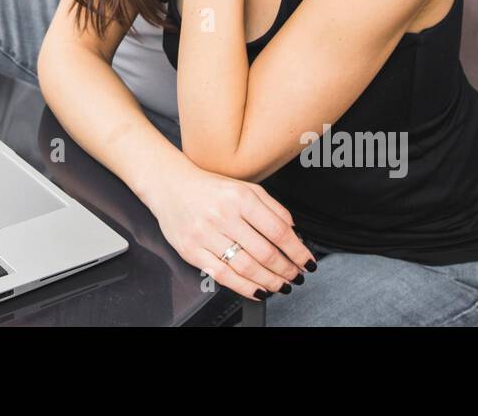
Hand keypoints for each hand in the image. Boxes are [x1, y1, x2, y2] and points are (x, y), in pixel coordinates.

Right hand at [144, 157, 315, 299]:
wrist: (170, 186)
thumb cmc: (209, 188)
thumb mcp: (245, 187)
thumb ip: (272, 208)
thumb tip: (294, 233)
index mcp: (240, 197)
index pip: (278, 231)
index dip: (297, 251)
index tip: (307, 262)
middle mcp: (223, 215)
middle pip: (265, 253)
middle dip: (287, 270)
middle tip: (296, 276)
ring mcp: (205, 234)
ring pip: (246, 267)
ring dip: (270, 281)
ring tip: (281, 285)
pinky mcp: (192, 251)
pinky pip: (223, 276)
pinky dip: (245, 288)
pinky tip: (258, 290)